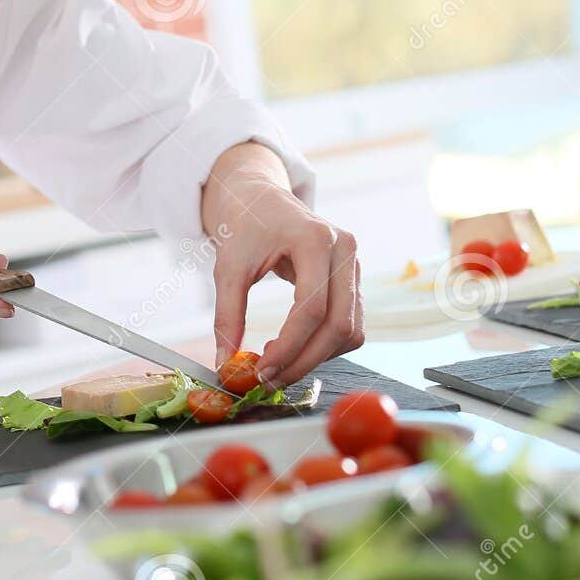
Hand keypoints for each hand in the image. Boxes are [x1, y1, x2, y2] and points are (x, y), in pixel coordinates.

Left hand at [202, 144, 363, 384]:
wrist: (261, 199)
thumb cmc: (244, 227)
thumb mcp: (227, 266)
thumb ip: (227, 315)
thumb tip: (225, 363)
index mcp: (315, 239)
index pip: (311, 308)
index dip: (289, 348)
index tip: (261, 371)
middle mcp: (345, 251)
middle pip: (338, 326)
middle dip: (304, 361)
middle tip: (269, 380)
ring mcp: (354, 265)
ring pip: (350, 331)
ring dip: (316, 358)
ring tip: (278, 366)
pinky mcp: (354, 280)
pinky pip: (350, 326)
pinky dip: (325, 346)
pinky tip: (295, 350)